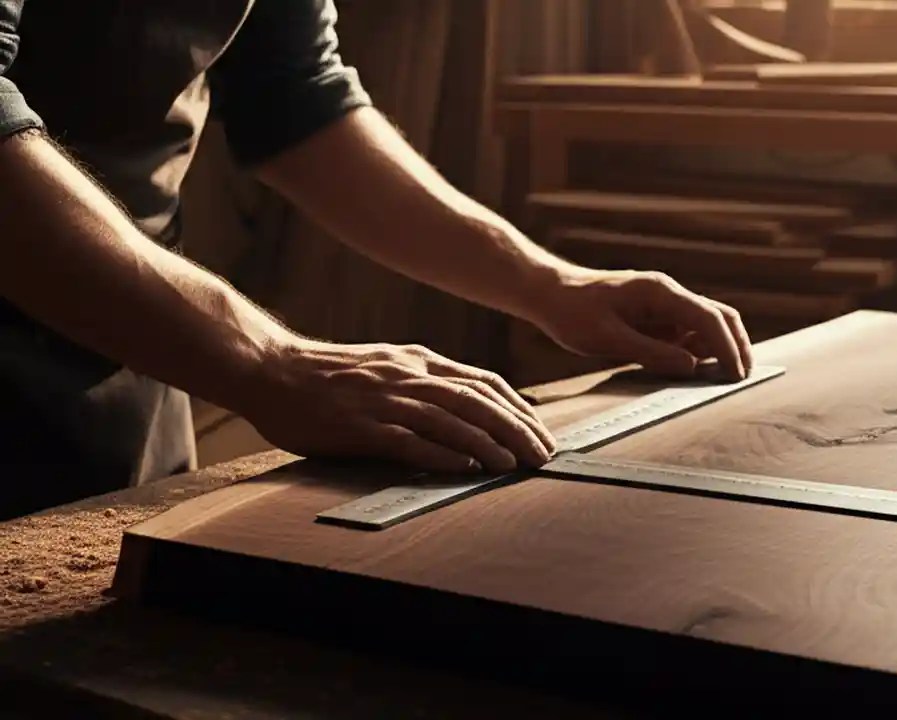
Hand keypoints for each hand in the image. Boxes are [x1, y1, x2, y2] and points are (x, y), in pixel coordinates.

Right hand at [240, 339, 556, 472]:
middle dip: (517, 429)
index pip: (484, 382)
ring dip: (489, 443)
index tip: (541, 431)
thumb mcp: (385, 367)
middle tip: (543, 455)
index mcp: (418, 361)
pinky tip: (465, 467)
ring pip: (451, 419)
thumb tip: (464, 408)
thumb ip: (422, 382)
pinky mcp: (360, 424)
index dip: (518, 408)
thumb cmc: (327, 376)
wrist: (269, 369)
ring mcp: (385, 399)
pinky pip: (408, 440)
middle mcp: (409, 375)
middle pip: (478, 400)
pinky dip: (441, 453)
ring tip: (515, 465)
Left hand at [530, 269, 754, 380]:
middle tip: (743, 378)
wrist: (551, 294)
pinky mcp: (656, 317)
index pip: (708, 318)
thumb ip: (650, 352)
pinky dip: (699, 352)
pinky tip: (697, 373)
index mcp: (659, 292)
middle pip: (719, 316)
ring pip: (707, 325)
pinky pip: (688, 333)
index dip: (728, 347)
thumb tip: (692, 367)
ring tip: (723, 381)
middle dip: (736, 346)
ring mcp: (664, 305)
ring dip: (719, 350)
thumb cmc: (573, 313)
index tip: (736, 374)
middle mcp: (668, 294)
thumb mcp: (607, 338)